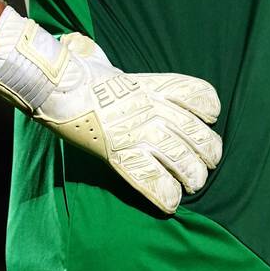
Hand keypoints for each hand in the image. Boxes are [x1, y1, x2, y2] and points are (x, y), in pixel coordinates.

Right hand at [32, 32, 221, 213]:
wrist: (60, 85)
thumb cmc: (82, 77)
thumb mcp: (115, 70)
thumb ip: (128, 81)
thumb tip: (111, 71)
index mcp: (156, 87)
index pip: (200, 96)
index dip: (209, 110)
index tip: (208, 118)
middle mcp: (155, 110)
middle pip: (199, 135)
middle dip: (208, 155)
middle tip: (204, 164)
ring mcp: (141, 133)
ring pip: (184, 161)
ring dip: (193, 177)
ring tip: (192, 184)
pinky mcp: (124, 155)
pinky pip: (154, 180)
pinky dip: (166, 194)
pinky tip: (171, 200)